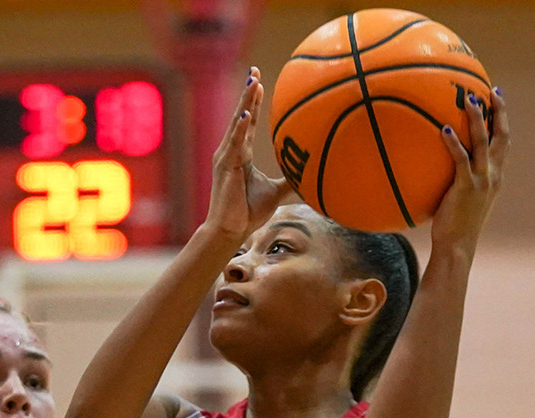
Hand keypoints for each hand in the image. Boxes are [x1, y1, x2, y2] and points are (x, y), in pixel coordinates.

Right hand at [203, 69, 293, 243]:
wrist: (230, 231)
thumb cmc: (248, 212)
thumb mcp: (275, 192)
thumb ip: (290, 180)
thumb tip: (310, 174)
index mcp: (242, 154)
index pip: (249, 122)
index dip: (254, 102)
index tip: (260, 81)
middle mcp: (231, 150)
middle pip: (242, 115)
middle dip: (249, 93)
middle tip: (255, 70)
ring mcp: (226, 157)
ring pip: (237, 124)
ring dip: (246, 103)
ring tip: (253, 83)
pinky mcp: (225, 167)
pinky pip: (234, 144)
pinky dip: (240, 129)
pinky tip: (246, 115)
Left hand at [431, 87, 507, 251]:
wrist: (458, 245)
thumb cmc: (457, 223)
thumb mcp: (466, 197)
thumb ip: (463, 178)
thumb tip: (446, 162)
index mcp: (496, 177)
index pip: (504, 143)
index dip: (503, 120)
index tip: (498, 99)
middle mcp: (493, 175)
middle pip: (501, 137)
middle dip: (499, 112)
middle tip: (492, 91)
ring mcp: (482, 181)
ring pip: (483, 143)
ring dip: (477, 120)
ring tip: (469, 100)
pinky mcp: (466, 187)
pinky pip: (461, 160)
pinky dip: (454, 144)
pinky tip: (445, 130)